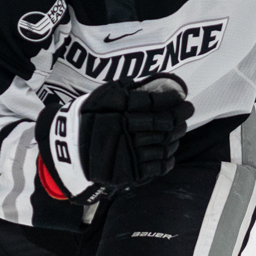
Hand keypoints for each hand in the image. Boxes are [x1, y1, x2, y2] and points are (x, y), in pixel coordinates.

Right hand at [40, 74, 192, 197]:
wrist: (68, 148)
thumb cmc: (88, 117)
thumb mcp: (103, 95)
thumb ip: (127, 89)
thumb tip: (153, 83)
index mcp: (121, 110)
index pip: (155, 104)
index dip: (172, 101)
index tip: (182, 98)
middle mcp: (126, 131)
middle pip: (164, 125)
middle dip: (179, 118)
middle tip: (186, 112)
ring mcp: (128, 152)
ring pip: (163, 145)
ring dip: (175, 138)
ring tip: (179, 132)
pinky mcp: (128, 171)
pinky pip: (156, 167)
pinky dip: (167, 160)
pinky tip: (170, 154)